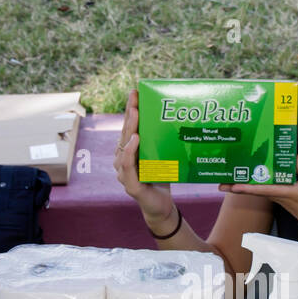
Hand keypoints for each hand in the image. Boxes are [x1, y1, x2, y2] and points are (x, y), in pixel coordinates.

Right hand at [114, 88, 173, 229]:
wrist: (162, 206)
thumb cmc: (161, 179)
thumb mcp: (162, 156)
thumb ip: (162, 141)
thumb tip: (176, 117)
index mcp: (129, 151)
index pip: (129, 127)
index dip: (131, 109)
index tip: (136, 92)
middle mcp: (121, 159)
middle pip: (125, 132)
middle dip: (130, 113)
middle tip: (135, 97)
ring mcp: (123, 172)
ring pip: (123, 146)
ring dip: (129, 128)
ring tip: (135, 113)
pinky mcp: (130, 185)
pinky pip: (126, 165)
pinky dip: (129, 152)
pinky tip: (134, 140)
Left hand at [220, 154, 297, 255]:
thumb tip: (296, 157)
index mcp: (295, 194)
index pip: (265, 189)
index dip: (245, 186)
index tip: (228, 185)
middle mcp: (287, 200)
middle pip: (259, 190)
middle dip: (240, 185)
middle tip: (222, 179)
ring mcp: (289, 204)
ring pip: (266, 191)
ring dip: (251, 184)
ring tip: (238, 173)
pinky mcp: (293, 206)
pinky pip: (275, 192)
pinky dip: (266, 184)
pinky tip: (264, 176)